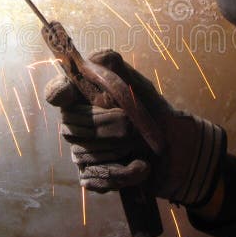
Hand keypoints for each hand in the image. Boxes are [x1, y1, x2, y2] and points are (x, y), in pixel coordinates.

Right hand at [44, 49, 225, 206]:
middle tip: (132, 126)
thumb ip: (118, 68)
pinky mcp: (94, 177)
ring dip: (118, 150)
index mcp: (84, 99)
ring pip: (82, 154)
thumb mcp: (140, 87)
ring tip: (140, 146)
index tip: (66, 93)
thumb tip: (97, 57)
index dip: (57, 91)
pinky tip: (142, 167)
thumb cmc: (155, 113)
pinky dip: (123, 173)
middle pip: (71, 126)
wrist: (178, 150)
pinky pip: (95, 178)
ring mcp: (83, 153)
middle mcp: (77, 125)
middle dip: (105, 126)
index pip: (58, 92)